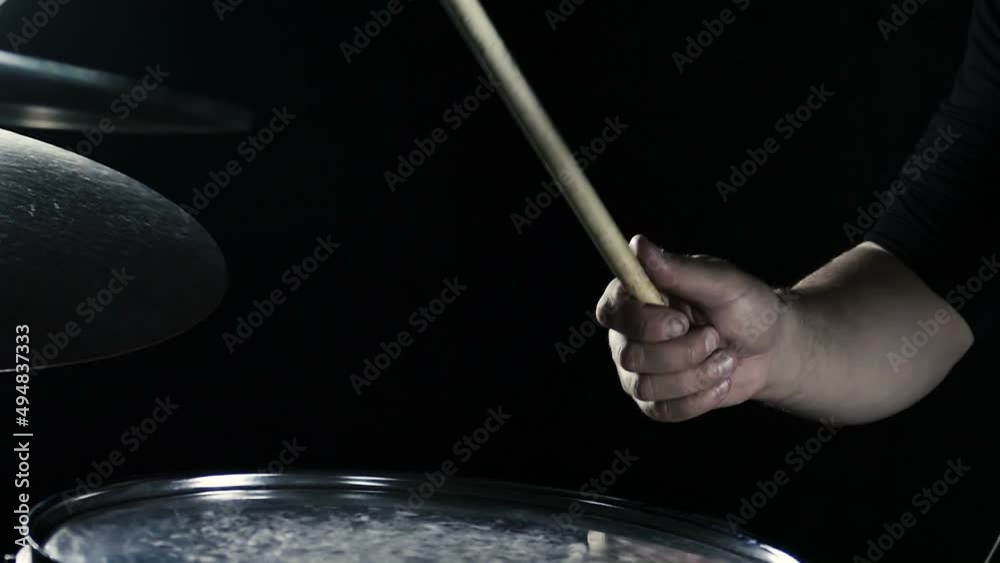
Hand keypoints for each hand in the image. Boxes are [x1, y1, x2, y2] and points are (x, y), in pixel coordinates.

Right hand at [596, 235, 789, 421]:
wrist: (769, 347)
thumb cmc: (746, 306)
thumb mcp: (722, 283)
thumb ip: (679, 269)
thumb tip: (638, 245)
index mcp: (637, 296)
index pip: (611, 311)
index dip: (641, 322)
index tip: (680, 322)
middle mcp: (628, 332)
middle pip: (631, 355)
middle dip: (683, 353)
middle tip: (715, 337)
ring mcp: (638, 369)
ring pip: (647, 387)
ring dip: (696, 376)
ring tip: (725, 359)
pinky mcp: (654, 399)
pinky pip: (662, 410)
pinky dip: (699, 398)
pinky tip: (720, 381)